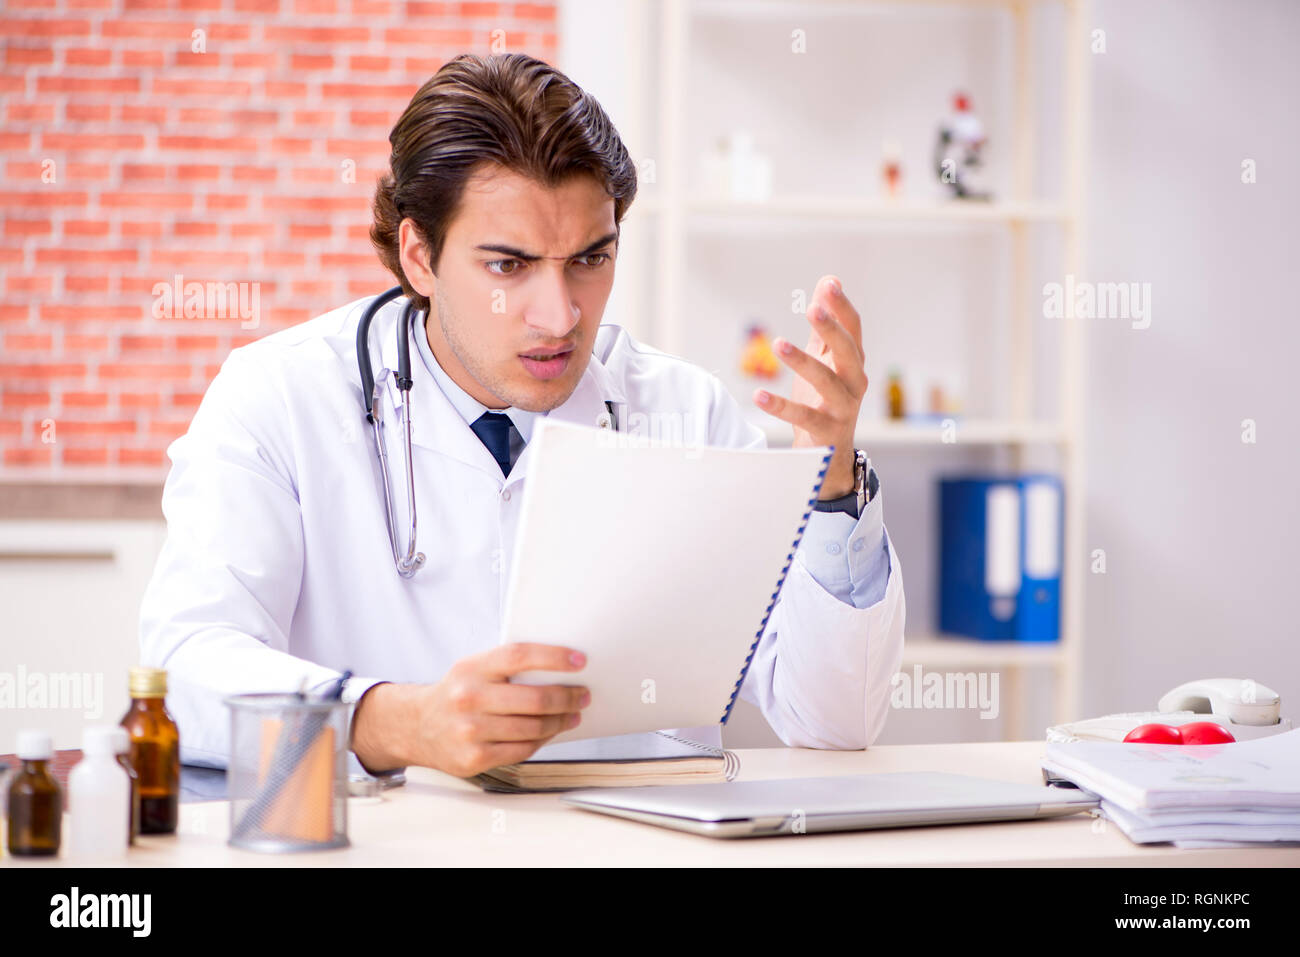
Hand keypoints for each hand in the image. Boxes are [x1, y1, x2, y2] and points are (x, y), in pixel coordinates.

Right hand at [350, 643, 589, 777]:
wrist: (417, 726)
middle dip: (567, 697)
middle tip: (582, 695)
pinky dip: (543, 740)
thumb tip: (558, 667)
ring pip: (533, 727)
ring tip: (572, 715)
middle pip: (534, 698)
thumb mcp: (473, 669)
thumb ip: (507, 666)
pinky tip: (550, 732)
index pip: (520, 656)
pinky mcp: (474, 758)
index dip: (554, 657)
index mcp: (472, 668)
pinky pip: (522, 749)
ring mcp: (470, 730)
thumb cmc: (456, 693)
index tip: (579, 661)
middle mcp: (469, 697)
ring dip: (560, 721)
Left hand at [754, 275, 867, 498]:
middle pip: (848, 351)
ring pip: (826, 381)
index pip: (853, 329)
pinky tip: (759, 395)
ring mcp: (843, 408)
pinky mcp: (826, 431)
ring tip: (778, 344)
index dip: (842, 307)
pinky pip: (803, 416)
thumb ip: (825, 326)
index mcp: (853, 362)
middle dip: (832, 329)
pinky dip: (780, 406)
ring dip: (802, 362)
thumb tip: (829, 281)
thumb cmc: (824, 399)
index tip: (830, 284)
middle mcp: (854, 382)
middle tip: (812, 309)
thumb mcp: (824, 360)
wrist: (828, 452)